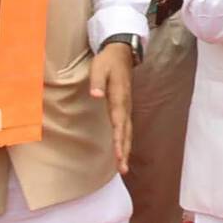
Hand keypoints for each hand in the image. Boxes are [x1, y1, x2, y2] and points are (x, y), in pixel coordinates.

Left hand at [91, 43, 132, 174]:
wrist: (121, 53)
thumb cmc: (108, 61)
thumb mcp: (99, 67)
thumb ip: (96, 81)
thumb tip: (95, 95)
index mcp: (119, 97)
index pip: (119, 121)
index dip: (119, 139)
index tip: (118, 154)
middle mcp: (125, 105)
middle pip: (126, 132)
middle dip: (124, 151)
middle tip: (122, 169)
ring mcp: (126, 107)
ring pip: (128, 132)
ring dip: (126, 149)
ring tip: (123, 167)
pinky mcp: (124, 108)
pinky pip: (126, 128)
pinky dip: (125, 142)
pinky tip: (122, 151)